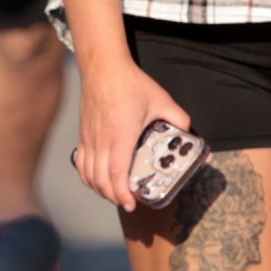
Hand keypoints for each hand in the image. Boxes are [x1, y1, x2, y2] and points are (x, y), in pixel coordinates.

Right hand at [68, 56, 185, 212]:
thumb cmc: (130, 83)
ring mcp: (89, 138)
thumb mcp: (161, 99)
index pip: (116, 172)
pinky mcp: (82, 134)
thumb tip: (189, 131)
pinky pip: (81, 163)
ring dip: (100, 189)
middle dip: (114, 197)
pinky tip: (98, 180)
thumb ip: (178, 117)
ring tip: (115, 194)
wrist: (103, 67)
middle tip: (128, 201)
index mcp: (121, 134)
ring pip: (88, 174)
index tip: (132, 203)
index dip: (122, 193)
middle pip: (101, 180)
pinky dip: (88, 177)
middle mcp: (102, 139)